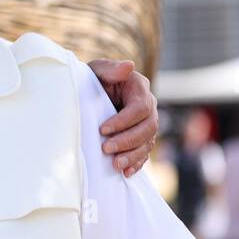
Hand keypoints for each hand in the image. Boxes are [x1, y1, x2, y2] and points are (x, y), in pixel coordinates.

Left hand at [87, 58, 157, 177]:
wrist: (89, 94)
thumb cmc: (92, 79)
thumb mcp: (97, 70)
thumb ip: (111, 69)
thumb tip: (129, 65)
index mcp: (139, 88)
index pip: (140, 107)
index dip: (123, 120)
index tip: (102, 129)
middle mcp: (148, 107)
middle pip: (148, 127)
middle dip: (128, 140)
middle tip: (106, 149)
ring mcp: (146, 123)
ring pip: (148, 142)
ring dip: (133, 155)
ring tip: (116, 165)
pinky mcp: (141, 138)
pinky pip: (145, 152)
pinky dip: (137, 163)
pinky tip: (126, 173)